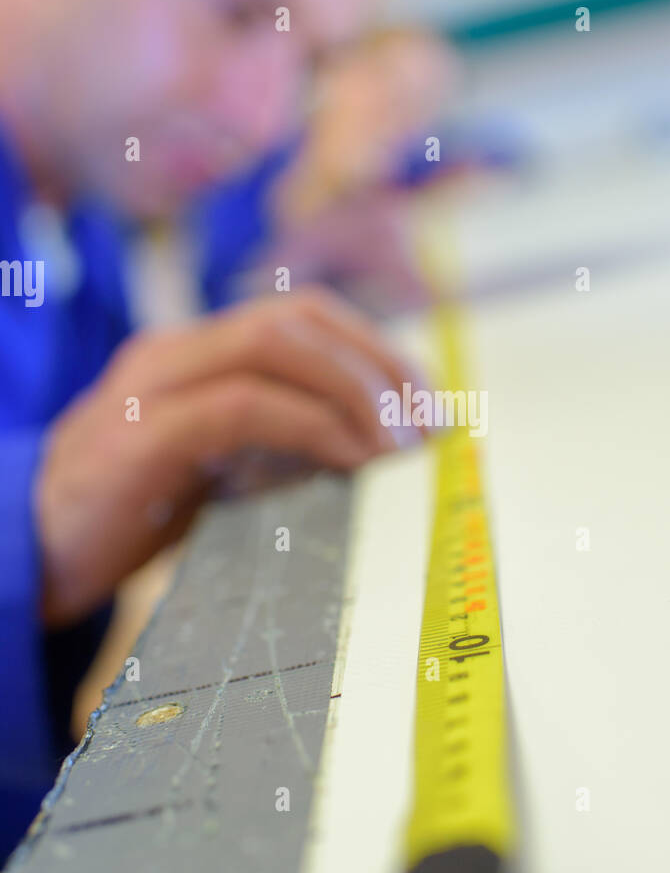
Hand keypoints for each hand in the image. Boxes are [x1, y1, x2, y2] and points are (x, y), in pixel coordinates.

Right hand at [36, 287, 421, 625]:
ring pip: (271, 342)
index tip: (426, 402)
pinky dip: (310, 426)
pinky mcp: (141, 437)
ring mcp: (153, 388)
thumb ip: (274, 449)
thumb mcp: (214, 471)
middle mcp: (175, 353)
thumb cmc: (127, 517)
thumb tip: (375, 455)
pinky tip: (350, 461)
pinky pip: (241, 407)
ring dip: (353, 389)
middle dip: (377, 362)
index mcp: (195, 354)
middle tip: (426, 424)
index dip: (373, 348)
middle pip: (296, 316)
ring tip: (397, 445)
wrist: (24, 556)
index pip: (300, 316)